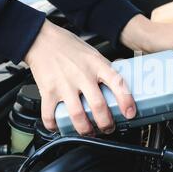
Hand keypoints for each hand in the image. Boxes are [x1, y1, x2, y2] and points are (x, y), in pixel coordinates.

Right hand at [24, 20, 135, 135]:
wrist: (42, 39)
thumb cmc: (69, 47)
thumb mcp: (94, 54)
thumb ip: (105, 71)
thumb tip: (120, 88)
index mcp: (97, 65)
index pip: (117, 83)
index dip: (126, 101)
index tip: (130, 114)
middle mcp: (82, 75)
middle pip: (98, 106)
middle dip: (106, 123)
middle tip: (108, 128)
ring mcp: (64, 84)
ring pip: (77, 115)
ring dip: (85, 129)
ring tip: (89, 132)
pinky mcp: (48, 91)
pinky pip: (50, 115)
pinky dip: (55, 126)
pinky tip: (60, 127)